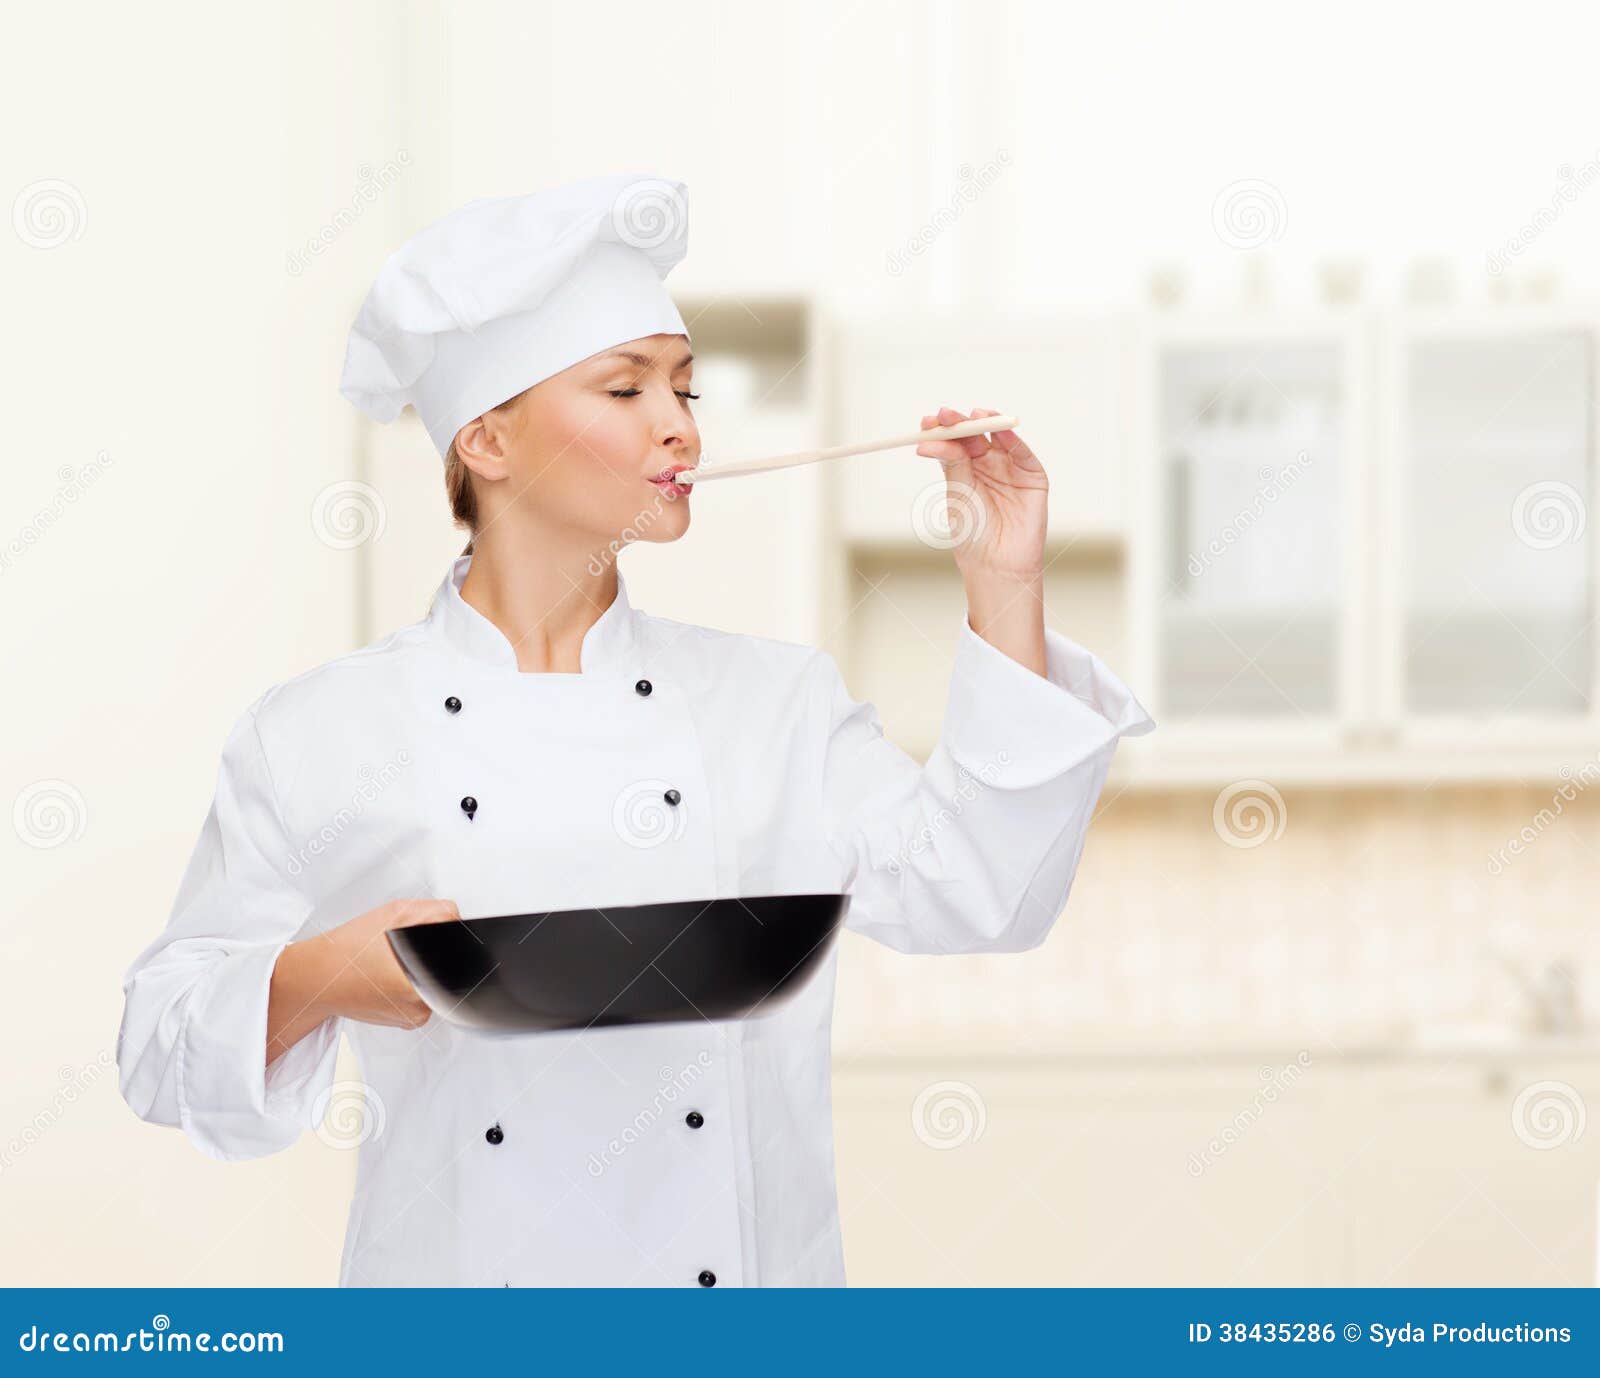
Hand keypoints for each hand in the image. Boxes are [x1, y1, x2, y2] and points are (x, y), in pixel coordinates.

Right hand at [267, 899, 455, 1066]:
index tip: (438, 937)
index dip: (453, 941)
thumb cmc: (348, 949)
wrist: (318, 979)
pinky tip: (395, 975)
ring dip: (427, 969)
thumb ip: (437, 913)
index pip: (459, 958)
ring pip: (439, 984)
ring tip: (397, 960)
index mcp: (419, 978)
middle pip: (451, 971)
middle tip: (410, 946)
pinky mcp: (409, 1021)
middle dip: (437, 955)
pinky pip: (427, 998)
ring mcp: (416, 1016)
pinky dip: (417, 983)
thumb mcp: (395, 913)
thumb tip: (458, 919)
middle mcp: (421, 1003)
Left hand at [914, 405, 1048, 580]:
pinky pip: (1021, 450)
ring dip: (986, 423)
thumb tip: (929, 441)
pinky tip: (998, 428)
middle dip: (960, 423)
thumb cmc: (973, 534)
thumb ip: (952, 464)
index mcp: (962, 470)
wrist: (999, 563)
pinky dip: (1011, 437)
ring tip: (973, 416)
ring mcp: (1008, 467)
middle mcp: (985, 465)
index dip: (941, 430)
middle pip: (972, 435)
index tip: (928, 421)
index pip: (951, 442)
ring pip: (997, 437)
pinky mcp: (1031, 474)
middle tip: (946, 415)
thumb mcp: (958, 495)